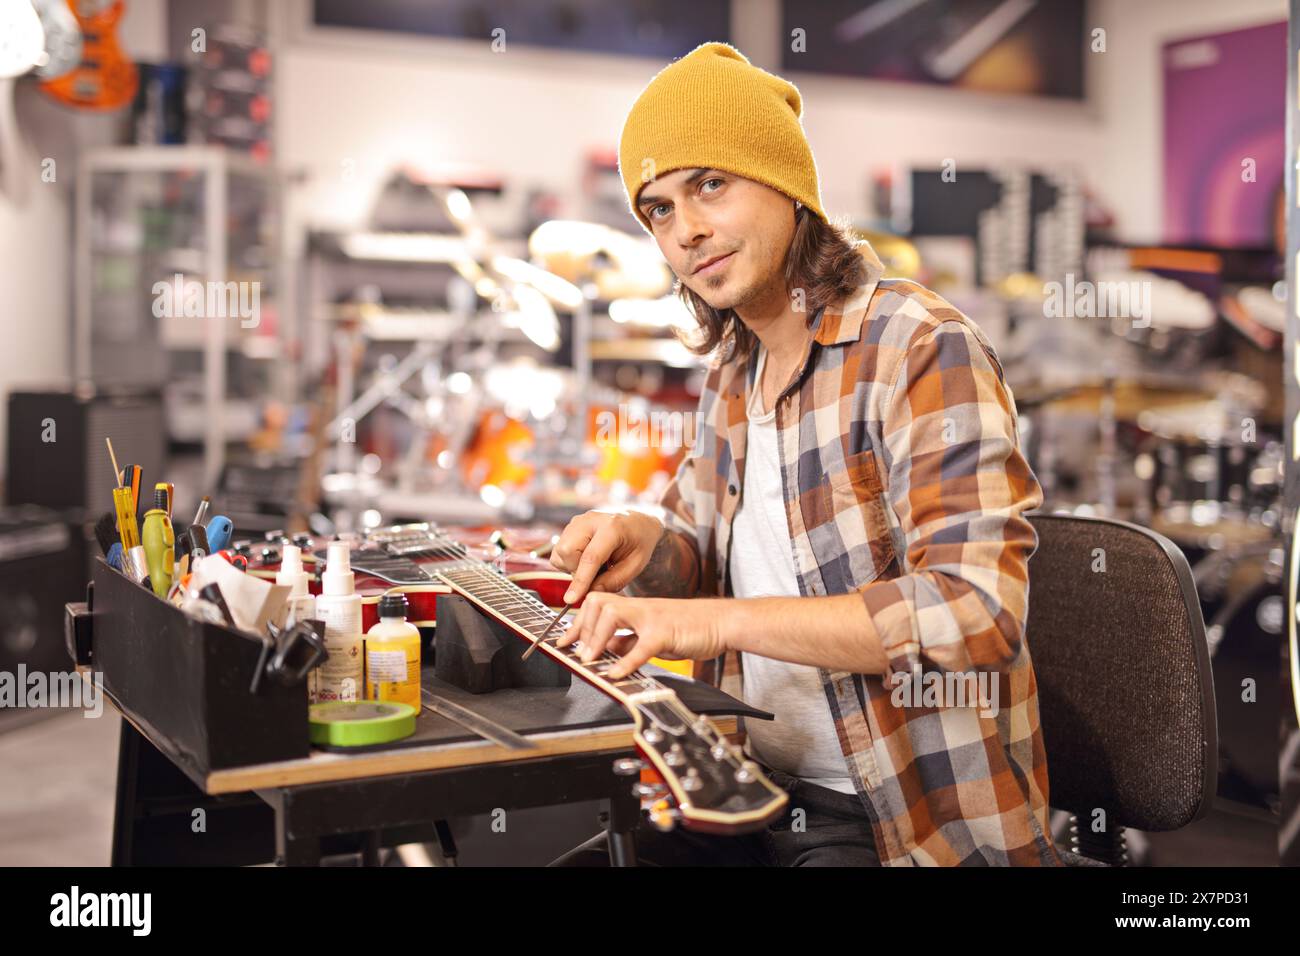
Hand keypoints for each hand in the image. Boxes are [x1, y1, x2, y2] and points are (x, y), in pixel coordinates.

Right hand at [549, 509, 663, 604]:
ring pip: (559, 552)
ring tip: (595, 564)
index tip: (571, 600)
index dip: (580, 581)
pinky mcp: (570, 526)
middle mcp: (590, 520)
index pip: (590, 557)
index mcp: (612, 527)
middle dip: (576, 570)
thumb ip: (613, 581)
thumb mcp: (635, 565)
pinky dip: (569, 561)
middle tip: (597, 572)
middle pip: (567, 551)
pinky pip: (558, 551)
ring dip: (572, 566)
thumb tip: (589, 593)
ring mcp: (578, 521)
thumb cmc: (639, 543)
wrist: (637, 522)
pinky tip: (586, 558)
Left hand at [556, 593, 726, 678]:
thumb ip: (628, 641)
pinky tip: (616, 674)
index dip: (576, 624)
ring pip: (612, 614)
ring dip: (596, 638)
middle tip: (578, 653)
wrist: (720, 622)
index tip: (562, 641)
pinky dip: (625, 662)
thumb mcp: (652, 634)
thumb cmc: (689, 627)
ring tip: (590, 659)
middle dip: (582, 628)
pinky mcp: (666, 632)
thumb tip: (605, 651)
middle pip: (597, 603)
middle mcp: (639, 607)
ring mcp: (652, 617)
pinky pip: (641, 646)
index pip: (596, 606)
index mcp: (635, 607)